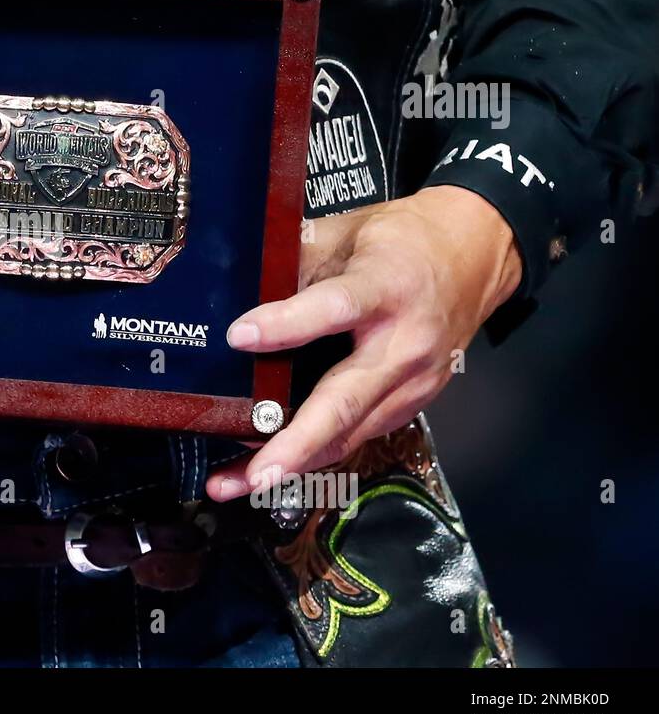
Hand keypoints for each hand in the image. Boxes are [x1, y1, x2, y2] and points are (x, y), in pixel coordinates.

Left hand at [208, 186, 522, 500]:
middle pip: (345, 402)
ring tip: (237, 483)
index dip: (286, 324)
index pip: (334, 309)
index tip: (240, 336)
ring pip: (348, 434)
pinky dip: (316, 453)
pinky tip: (275, 465)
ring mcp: (414, 382)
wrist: (475, 254)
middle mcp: (404, 344)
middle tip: (252, 473)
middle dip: (294, 445)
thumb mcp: (347, 230)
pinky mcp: (413, 403)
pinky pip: (358, 435)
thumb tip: (240, 290)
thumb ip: (297, 260)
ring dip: (293, 463)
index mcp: (387, 287)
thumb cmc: (406, 240)